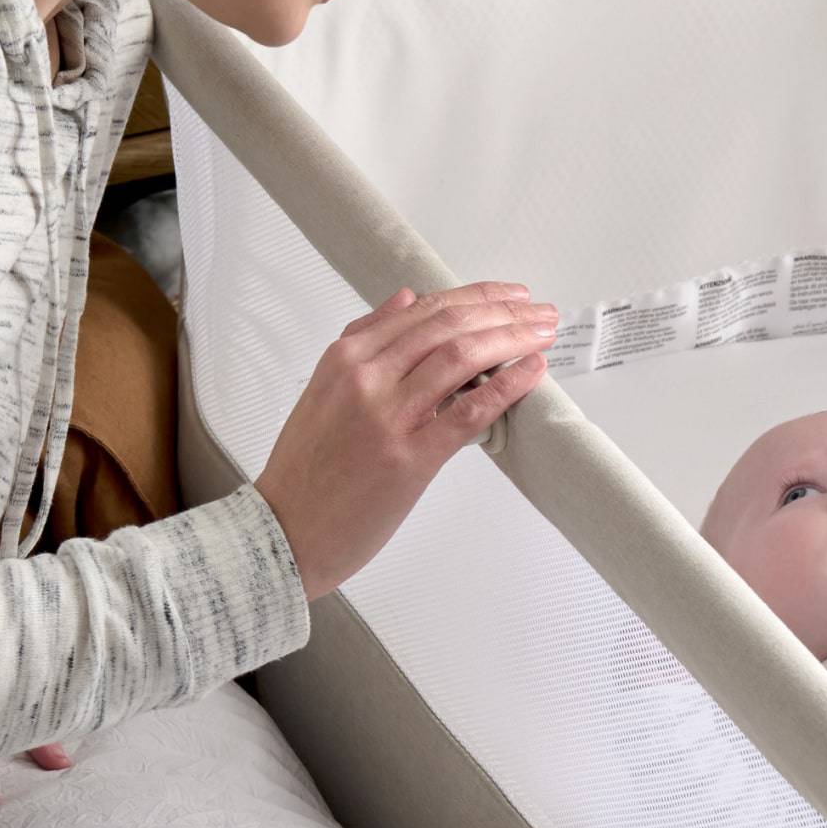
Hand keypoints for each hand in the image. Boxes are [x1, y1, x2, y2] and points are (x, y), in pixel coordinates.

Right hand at [254, 281, 556, 599]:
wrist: (284, 531)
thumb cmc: (306, 471)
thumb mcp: (323, 390)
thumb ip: (365, 341)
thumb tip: (406, 300)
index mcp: (345, 358)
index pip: (423, 310)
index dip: (476, 297)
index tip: (508, 296)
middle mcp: (365, 378)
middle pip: (448, 326)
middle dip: (503, 312)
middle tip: (538, 311)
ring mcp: (387, 417)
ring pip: (461, 358)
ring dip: (512, 339)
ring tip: (542, 334)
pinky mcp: (410, 458)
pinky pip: (468, 411)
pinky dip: (506, 386)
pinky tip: (531, 372)